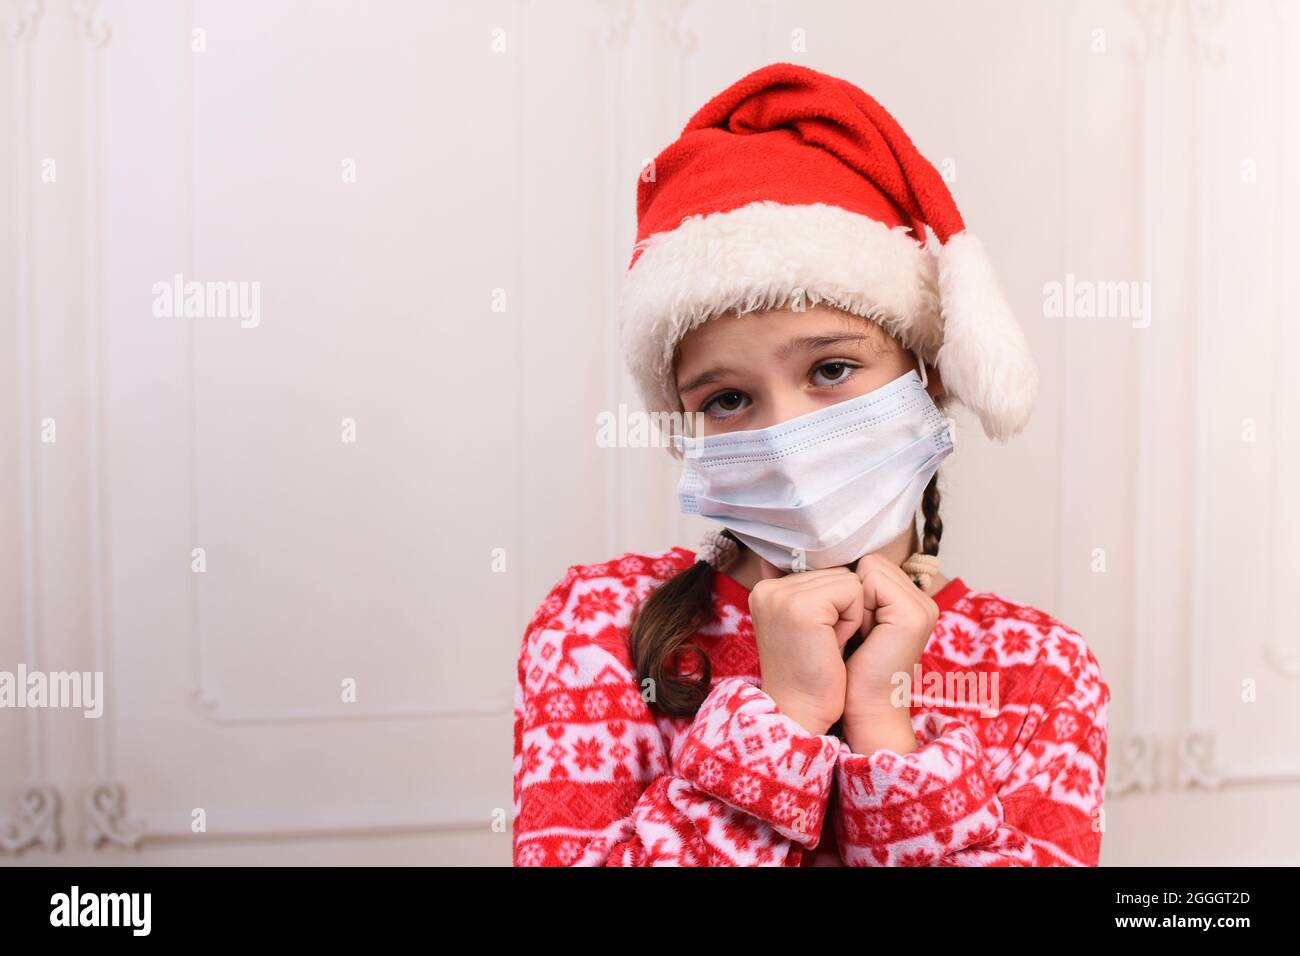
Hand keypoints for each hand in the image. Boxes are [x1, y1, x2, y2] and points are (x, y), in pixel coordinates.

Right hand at [749, 567, 863, 736]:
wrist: (802, 711)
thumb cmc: (810, 672)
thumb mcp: (801, 623)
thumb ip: (808, 591)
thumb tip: (825, 562)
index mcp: (766, 589)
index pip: (822, 570)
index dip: (832, 604)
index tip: (815, 636)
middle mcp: (769, 587)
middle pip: (836, 572)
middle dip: (841, 608)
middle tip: (822, 643)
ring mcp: (783, 595)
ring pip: (847, 580)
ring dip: (848, 614)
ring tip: (827, 644)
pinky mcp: (804, 606)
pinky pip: (853, 592)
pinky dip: (852, 621)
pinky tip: (833, 645)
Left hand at [841, 554, 938, 749]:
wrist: (859, 710)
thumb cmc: (843, 670)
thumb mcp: (841, 619)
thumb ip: (839, 586)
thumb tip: (790, 555)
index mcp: (907, 598)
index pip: (868, 563)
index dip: (845, 588)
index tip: (843, 624)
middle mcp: (919, 598)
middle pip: (867, 562)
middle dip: (846, 592)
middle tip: (848, 631)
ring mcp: (920, 605)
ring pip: (867, 567)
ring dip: (848, 599)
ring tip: (854, 634)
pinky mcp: (912, 614)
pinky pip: (869, 583)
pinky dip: (854, 607)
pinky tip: (859, 636)